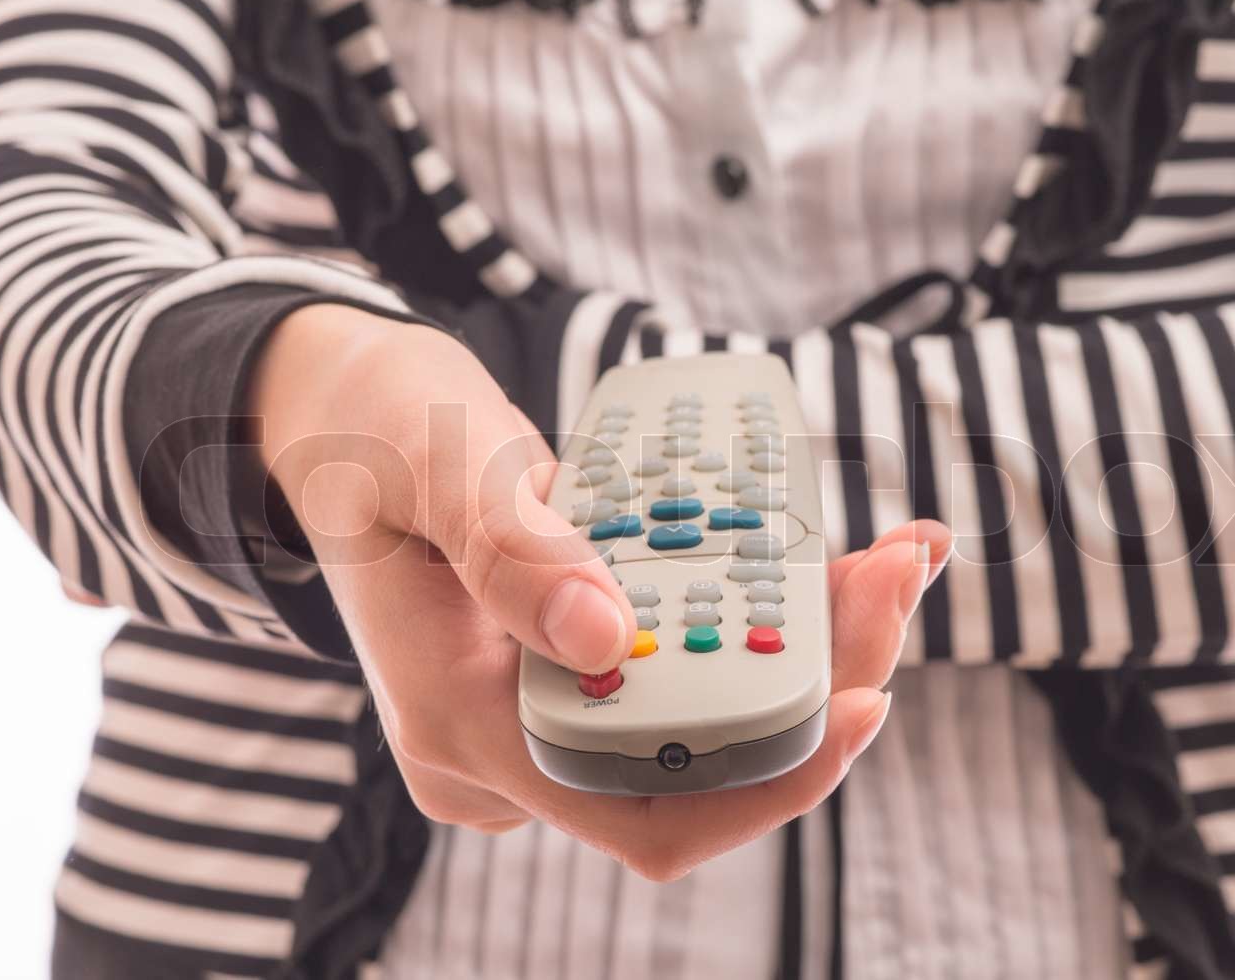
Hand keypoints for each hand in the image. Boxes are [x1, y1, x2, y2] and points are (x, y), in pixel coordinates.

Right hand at [251, 304, 951, 878]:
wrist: (339, 423)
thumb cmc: (370, 432)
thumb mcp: (430, 460)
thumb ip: (508, 547)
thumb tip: (601, 638)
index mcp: (461, 723)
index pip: (639, 812)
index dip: (763, 779)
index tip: (863, 696)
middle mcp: (511, 747)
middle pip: (701, 768)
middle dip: (818, 683)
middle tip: (895, 571)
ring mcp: (549, 712)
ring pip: (711, 723)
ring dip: (812, 646)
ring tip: (889, 553)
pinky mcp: (581, 670)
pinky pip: (692, 671)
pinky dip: (768, 620)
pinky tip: (836, 558)